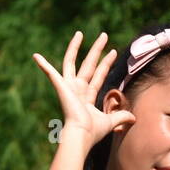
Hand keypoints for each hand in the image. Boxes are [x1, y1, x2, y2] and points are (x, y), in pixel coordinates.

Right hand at [33, 30, 135, 149]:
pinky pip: (50, 73)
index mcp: (87, 96)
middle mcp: (77, 89)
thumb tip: (134, 118)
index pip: (98, 75)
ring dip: (75, 47)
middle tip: (104, 35)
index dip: (106, 64)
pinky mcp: (61, 87)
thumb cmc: (92, 132)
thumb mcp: (111, 122)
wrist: (81, 135)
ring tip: (80, 33)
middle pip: (88, 64)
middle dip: (96, 50)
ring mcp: (68, 87)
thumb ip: (121, 117)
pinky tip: (35, 55)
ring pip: (71, 62)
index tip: (114, 51)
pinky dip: (43, 65)